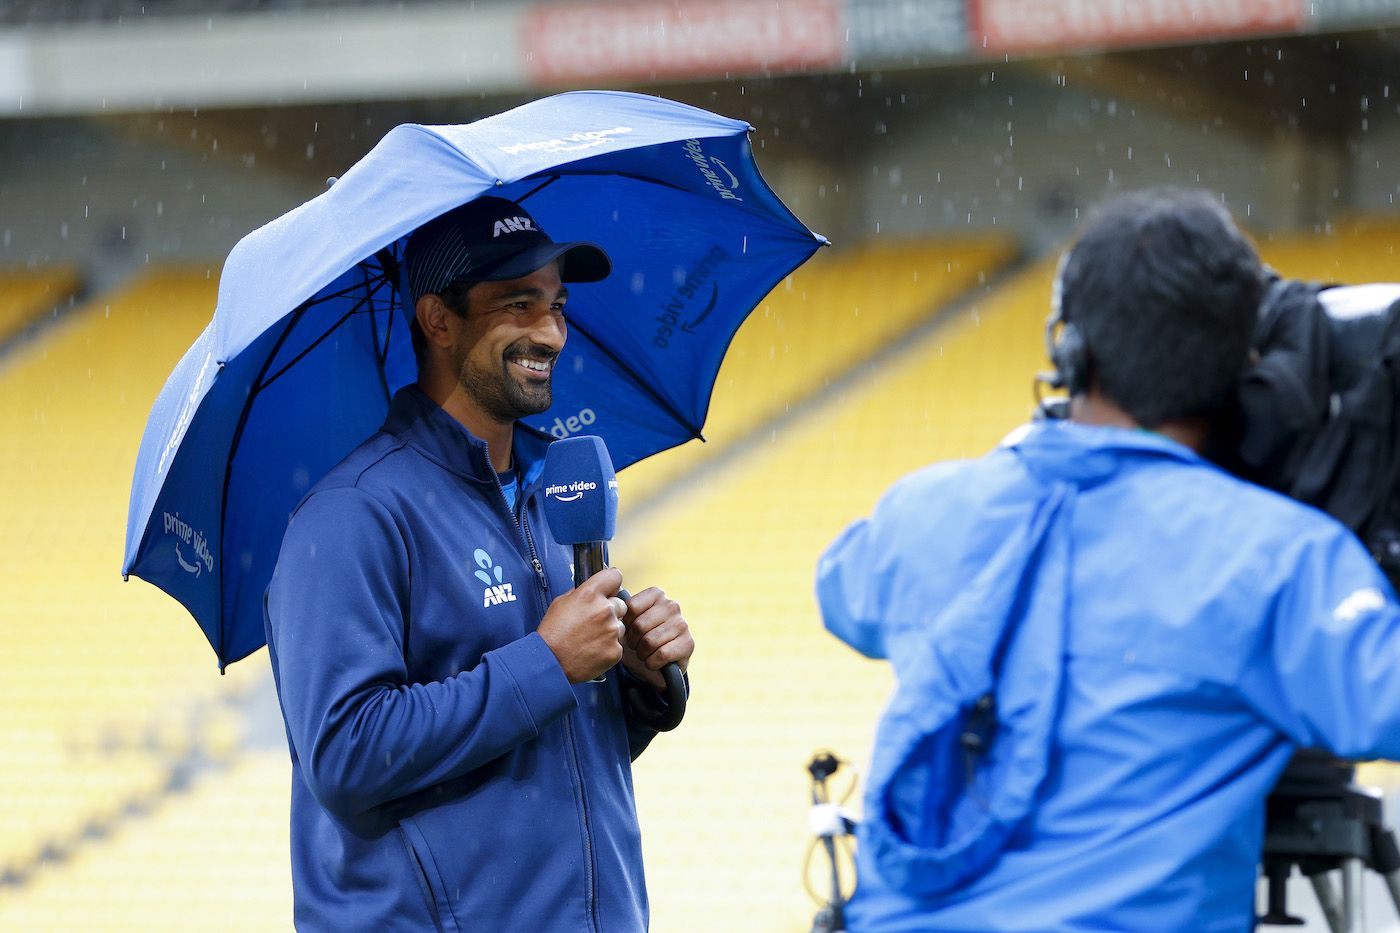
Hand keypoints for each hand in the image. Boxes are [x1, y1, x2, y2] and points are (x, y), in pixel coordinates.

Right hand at [537, 568, 626, 683]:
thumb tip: (594, 589)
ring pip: (620, 624)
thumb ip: (582, 593)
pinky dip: (609, 646)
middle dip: (610, 610)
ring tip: (591, 637)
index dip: (611, 583)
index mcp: (590, 594)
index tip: (609, 588)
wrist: (551, 662)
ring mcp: (612, 630)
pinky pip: (618, 643)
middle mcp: (604, 610)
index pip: (614, 576)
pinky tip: (593, 648)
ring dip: (610, 629)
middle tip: (593, 621)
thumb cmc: (553, 634)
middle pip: (620, 603)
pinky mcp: (616, 649)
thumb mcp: (561, 602)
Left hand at [620, 587, 693, 689]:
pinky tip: (655, 661)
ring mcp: (682, 624)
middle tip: (637, 646)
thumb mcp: (627, 623)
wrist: (657, 665)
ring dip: (642, 654)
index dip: (625, 624)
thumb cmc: (639, 639)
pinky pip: (661, 655)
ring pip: (650, 641)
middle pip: (639, 625)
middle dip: (633, 642)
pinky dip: (652, 663)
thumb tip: (613, 606)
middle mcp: (672, 605)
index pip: (630, 607)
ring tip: (645, 653)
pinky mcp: (688, 643)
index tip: (629, 630)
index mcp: (656, 595)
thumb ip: (620, 611)